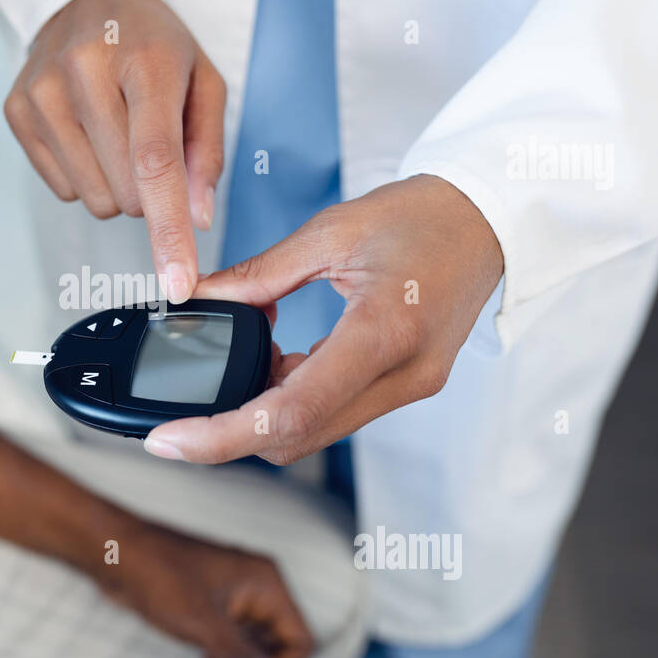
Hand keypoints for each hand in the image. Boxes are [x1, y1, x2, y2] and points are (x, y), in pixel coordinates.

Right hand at [3, 0, 225, 302]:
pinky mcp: (16, 110)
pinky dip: (85, 175)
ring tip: (116, 132)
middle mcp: (85, 70)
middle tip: (149, 141)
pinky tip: (87, 132)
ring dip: (116, 185)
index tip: (177, 281)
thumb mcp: (203, 82)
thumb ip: (207, 152)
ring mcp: (42, 91)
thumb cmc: (155, 45)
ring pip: (94, 199)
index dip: (168, 229)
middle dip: (150, 189)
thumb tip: (196, 219)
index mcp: (145, 60)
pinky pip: (62, 189)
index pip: (156, 163)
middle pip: (128, 191)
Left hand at [98, 523, 314, 657]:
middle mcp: (257, 586)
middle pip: (277, 646)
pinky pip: (232, 639)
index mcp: (266, 584)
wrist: (116, 552)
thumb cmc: (160, 578)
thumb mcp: (205, 628)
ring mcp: (234, 593)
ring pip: (253, 645)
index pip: (299, 640)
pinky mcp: (213, 601)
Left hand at [142, 175, 504, 465]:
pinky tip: (282, 357)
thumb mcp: (329, 232)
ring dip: (265, 411)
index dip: (221, 436)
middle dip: (231, 430)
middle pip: (297, 437)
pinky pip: (335, 413)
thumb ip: (257, 276)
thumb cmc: (423, 216)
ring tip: (252, 351)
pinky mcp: (406, 388)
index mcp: (384, 331)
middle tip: (186, 406)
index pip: (290, 411)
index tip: (170, 441)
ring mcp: (409, 388)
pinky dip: (294, 398)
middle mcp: (403, 375)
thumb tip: (196, 301)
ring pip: (313, 432)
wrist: (488, 221)